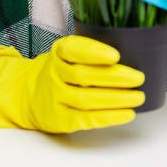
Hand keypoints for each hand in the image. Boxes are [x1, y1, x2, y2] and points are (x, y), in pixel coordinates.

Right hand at [0, 35, 144, 132]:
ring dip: (116, 99)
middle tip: (138, 77)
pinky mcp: (60, 119)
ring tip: (138, 96)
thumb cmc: (61, 71)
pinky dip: (108, 117)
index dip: (94, 52)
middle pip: (83, 76)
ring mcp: (55, 97)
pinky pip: (85, 119)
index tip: (115, 54)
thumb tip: (136, 46)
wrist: (28, 95)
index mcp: (59, 52)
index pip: (72, 49)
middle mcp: (54, 74)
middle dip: (114, 77)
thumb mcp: (68, 54)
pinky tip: (127, 113)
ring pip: (85, 98)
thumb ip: (92, 50)